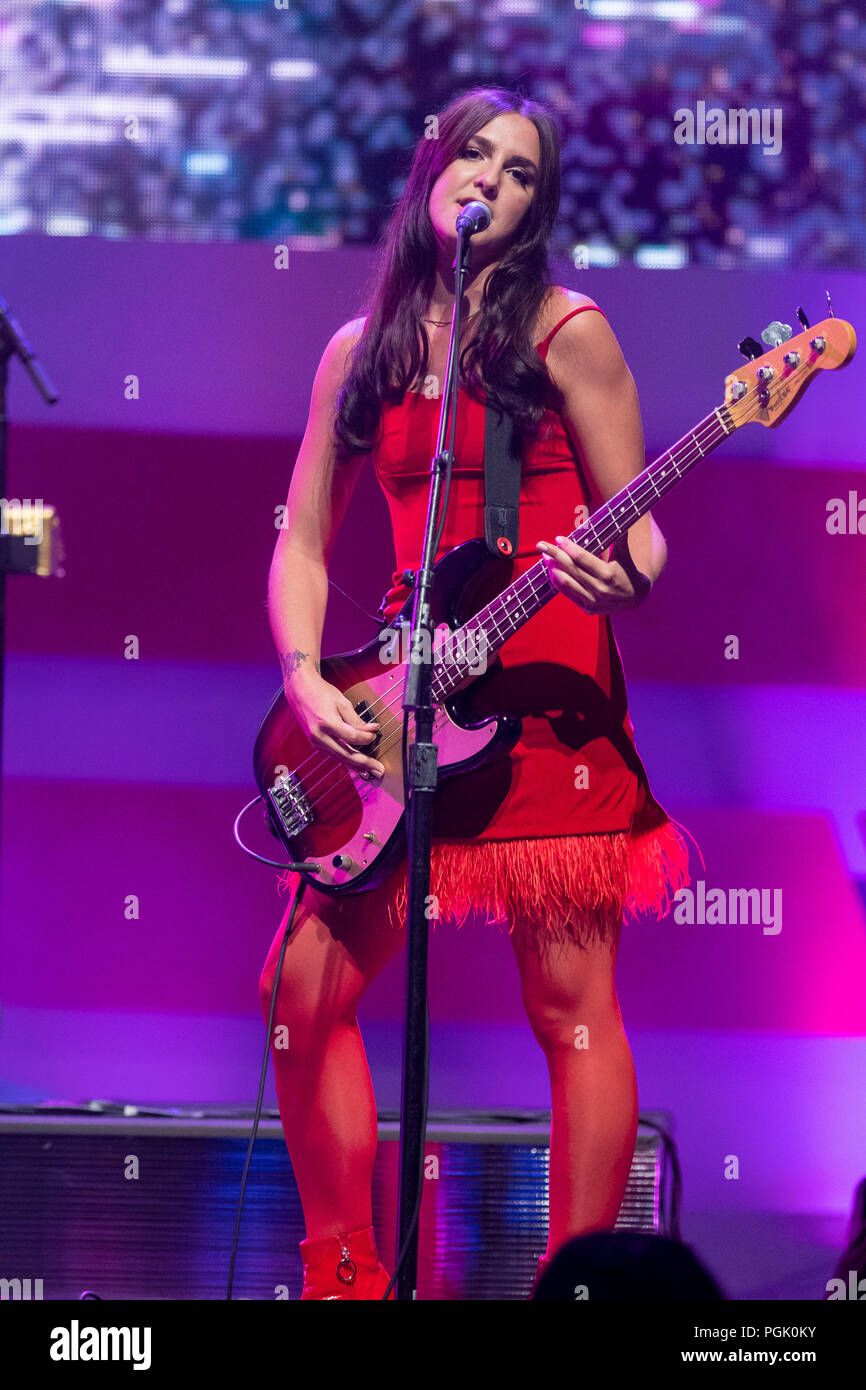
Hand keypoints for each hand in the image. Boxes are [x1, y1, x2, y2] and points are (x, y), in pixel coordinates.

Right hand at [285, 675, 384, 776]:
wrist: (300, 691)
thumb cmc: (320, 693)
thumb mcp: (342, 702)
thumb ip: (356, 719)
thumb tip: (371, 730)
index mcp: (326, 723)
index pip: (352, 737)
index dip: (366, 738)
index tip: (375, 735)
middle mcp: (319, 736)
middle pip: (346, 754)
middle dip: (365, 763)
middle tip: (379, 770)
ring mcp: (316, 742)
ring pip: (340, 758)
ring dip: (357, 766)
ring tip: (371, 772)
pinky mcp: (316, 744)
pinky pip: (334, 755)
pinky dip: (346, 761)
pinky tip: (356, 766)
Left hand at [536, 533, 651, 613]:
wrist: (635, 598)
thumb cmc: (628, 571)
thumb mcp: (625, 555)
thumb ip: (620, 539)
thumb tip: (621, 517)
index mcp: (608, 573)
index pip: (582, 558)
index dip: (568, 547)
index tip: (558, 538)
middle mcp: (599, 588)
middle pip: (571, 569)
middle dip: (554, 555)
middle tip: (541, 545)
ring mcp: (592, 600)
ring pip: (566, 582)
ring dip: (553, 569)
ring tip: (546, 558)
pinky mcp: (587, 608)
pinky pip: (567, 593)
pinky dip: (558, 582)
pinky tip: (552, 572)